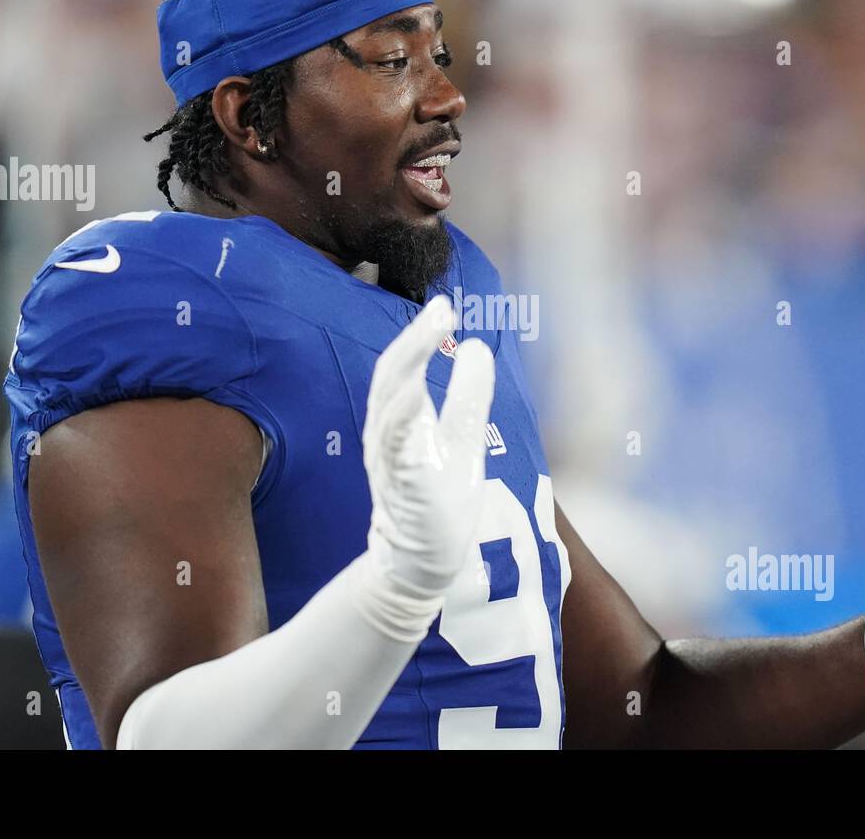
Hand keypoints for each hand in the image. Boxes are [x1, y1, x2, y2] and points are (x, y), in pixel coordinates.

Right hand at [362, 295, 495, 600]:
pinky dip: (403, 414)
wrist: (422, 560)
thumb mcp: (463, 436)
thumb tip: (476, 344)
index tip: (445, 304)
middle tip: (441, 308)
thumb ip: (469, 394)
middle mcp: (388, 434)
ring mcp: (391, 459)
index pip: (403, 366)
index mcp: (401, 418)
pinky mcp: (401, 485)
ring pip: (389, 403)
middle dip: (415, 338)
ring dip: (409, 364)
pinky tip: (417, 389)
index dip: (420, 334)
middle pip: (391, 375)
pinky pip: (395, 445)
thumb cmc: (439, 498)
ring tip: (430, 332)